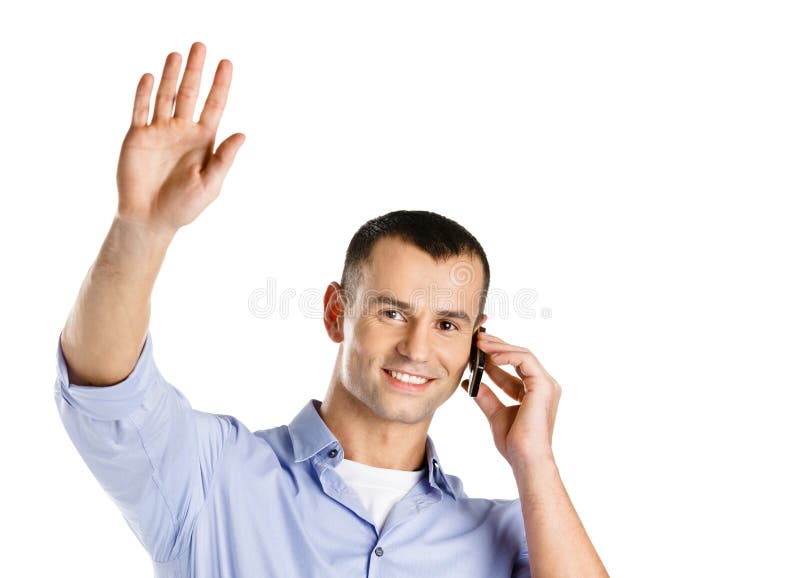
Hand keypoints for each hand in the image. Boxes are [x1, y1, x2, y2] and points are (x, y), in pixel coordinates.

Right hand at [115, 42, 244, 232]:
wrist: (150, 219)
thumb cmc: (184, 207)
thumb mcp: (210, 184)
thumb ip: (224, 159)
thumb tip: (242, 134)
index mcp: (203, 141)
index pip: (214, 106)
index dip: (220, 85)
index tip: (226, 63)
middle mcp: (182, 131)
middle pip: (189, 93)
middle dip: (195, 71)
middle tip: (200, 45)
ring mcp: (159, 132)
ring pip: (165, 96)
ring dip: (170, 75)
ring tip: (177, 54)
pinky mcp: (137, 137)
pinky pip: (140, 110)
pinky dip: (144, 93)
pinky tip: (150, 76)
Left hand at [461, 330, 561, 467]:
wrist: (525, 459)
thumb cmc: (514, 443)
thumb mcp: (495, 413)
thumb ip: (485, 396)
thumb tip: (469, 383)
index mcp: (536, 392)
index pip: (514, 368)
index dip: (494, 358)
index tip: (475, 352)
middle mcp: (544, 385)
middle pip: (519, 357)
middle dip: (497, 347)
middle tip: (477, 340)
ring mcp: (546, 384)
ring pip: (522, 354)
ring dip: (499, 347)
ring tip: (479, 344)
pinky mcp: (543, 385)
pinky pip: (524, 360)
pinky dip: (506, 355)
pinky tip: (490, 356)